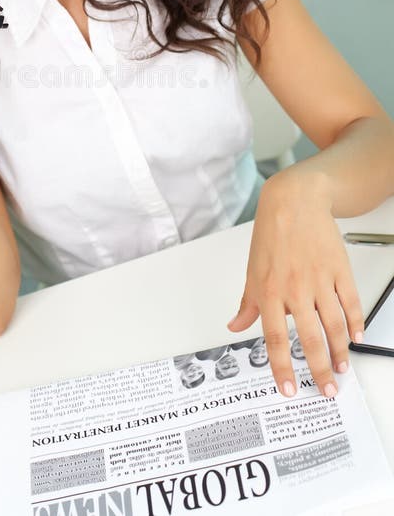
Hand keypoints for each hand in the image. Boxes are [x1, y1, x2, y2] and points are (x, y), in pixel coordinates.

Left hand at [227, 170, 363, 397]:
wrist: (294, 202)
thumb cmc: (272, 235)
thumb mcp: (252, 270)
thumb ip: (247, 303)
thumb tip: (235, 325)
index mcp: (269, 291)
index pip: (274, 338)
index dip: (281, 368)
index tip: (288, 389)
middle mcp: (294, 289)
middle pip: (309, 339)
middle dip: (319, 370)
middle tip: (326, 390)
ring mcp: (320, 280)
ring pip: (333, 325)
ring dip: (340, 351)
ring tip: (342, 369)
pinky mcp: (339, 270)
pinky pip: (350, 303)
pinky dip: (356, 323)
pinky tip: (356, 337)